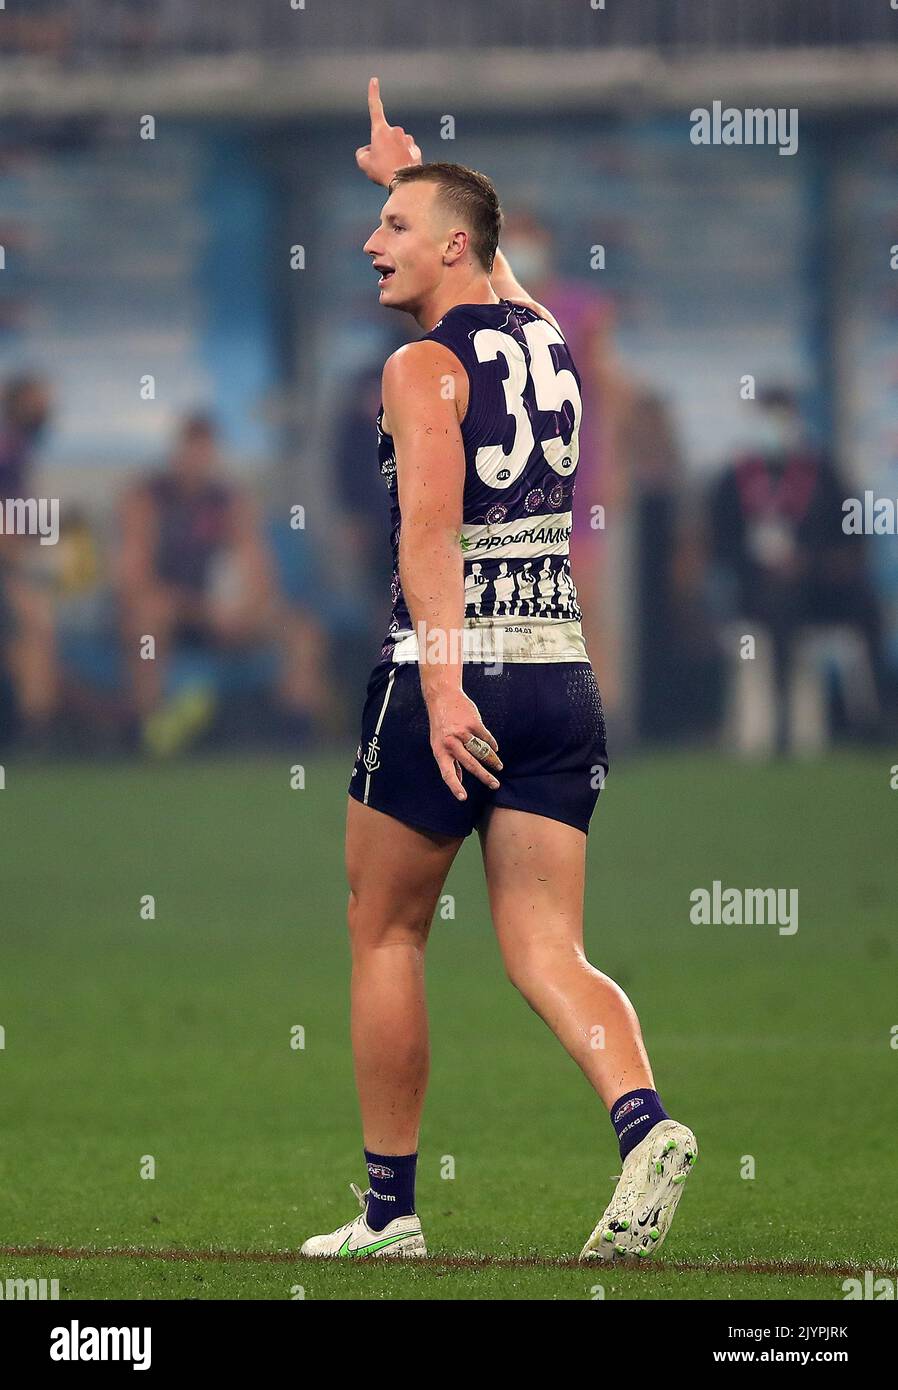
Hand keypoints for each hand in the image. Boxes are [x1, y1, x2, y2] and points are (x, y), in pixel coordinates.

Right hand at [355, 76, 421, 186]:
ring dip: (393, 152)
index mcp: (380, 130)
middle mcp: (395, 131)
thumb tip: (368, 150)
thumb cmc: (382, 171)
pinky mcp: (415, 148)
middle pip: (384, 136)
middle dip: (381, 146)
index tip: (374, 80)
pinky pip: (406, 151)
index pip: (375, 108)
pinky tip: (401, 168)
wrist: (404, 182)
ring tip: (392, 167)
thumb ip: (362, 152)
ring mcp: (407, 139)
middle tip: (380, 162)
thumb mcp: (363, 163)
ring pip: (396, 144)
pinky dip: (403, 158)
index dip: (373, 93)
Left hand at [426, 686, 501, 800]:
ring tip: (499, 767)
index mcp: (440, 751)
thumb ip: (450, 762)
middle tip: (495, 785)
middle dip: (485, 776)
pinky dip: (491, 744)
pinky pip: (486, 738)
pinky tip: (495, 749)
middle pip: (470, 764)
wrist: (443, 698)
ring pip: (481, 751)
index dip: (455, 786)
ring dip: (492, 760)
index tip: (463, 798)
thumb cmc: (441, 726)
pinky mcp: (473, 723)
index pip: (447, 773)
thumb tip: (459, 781)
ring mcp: (462, 732)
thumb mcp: (439, 744)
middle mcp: (450, 743)